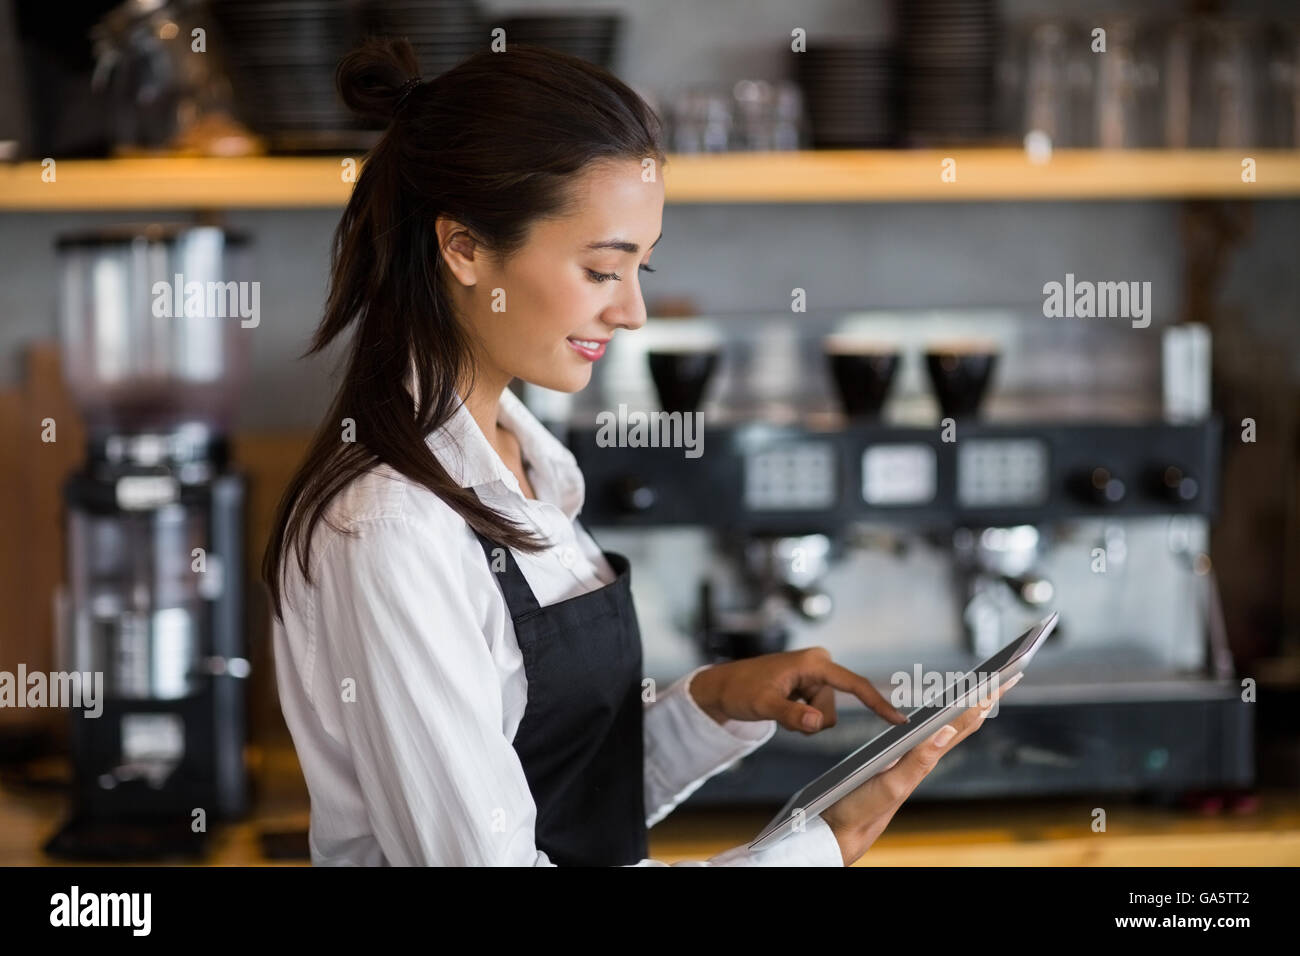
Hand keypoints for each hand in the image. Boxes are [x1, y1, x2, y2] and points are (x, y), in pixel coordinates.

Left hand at [687, 647, 907, 733]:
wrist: (724, 687)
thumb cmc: (741, 690)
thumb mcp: (763, 705)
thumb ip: (792, 714)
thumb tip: (817, 722)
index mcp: (814, 662)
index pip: (854, 684)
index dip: (877, 703)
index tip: (900, 719)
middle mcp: (819, 665)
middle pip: (832, 709)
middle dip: (810, 720)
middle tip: (782, 713)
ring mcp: (815, 676)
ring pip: (824, 716)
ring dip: (803, 721)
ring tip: (779, 709)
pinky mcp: (810, 686)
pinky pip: (816, 714)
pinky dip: (801, 718)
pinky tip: (782, 708)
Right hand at [819, 672, 1023, 864]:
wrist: (841, 831)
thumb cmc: (862, 810)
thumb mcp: (891, 785)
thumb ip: (919, 759)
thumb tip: (948, 729)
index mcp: (926, 759)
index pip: (960, 723)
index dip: (981, 700)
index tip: (1002, 679)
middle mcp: (924, 758)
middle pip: (963, 724)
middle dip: (985, 699)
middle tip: (1007, 677)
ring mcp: (914, 761)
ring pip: (949, 729)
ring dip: (969, 709)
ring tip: (985, 693)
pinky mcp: (900, 764)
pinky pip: (930, 736)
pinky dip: (944, 721)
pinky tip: (945, 720)